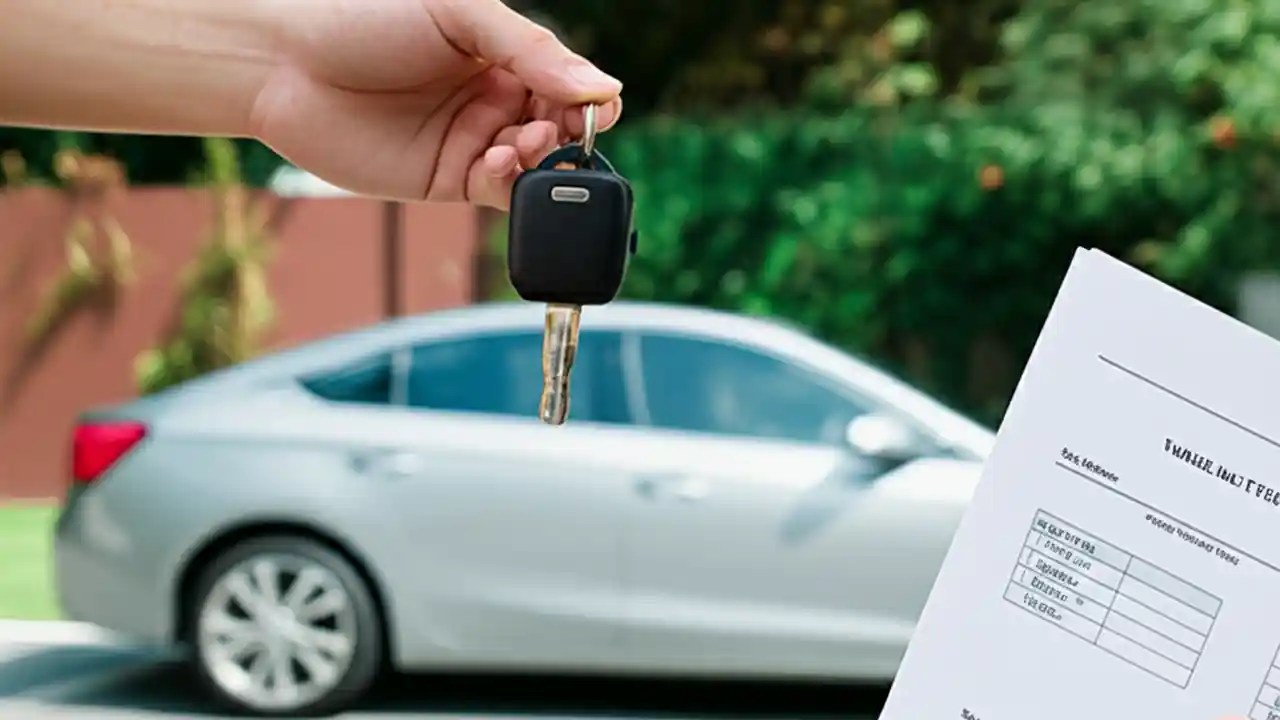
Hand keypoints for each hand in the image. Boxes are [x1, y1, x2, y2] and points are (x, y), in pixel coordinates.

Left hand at [252, 0, 623, 208]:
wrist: (284, 63)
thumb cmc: (363, 16)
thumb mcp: (458, 13)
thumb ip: (531, 49)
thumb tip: (604, 89)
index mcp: (506, 53)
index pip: (572, 83)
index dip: (590, 99)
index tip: (592, 107)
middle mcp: (497, 98)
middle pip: (564, 130)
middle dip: (570, 135)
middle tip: (550, 129)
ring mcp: (475, 142)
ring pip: (538, 167)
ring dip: (544, 161)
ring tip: (521, 144)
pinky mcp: (449, 181)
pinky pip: (501, 193)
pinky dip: (513, 185)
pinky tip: (499, 161)